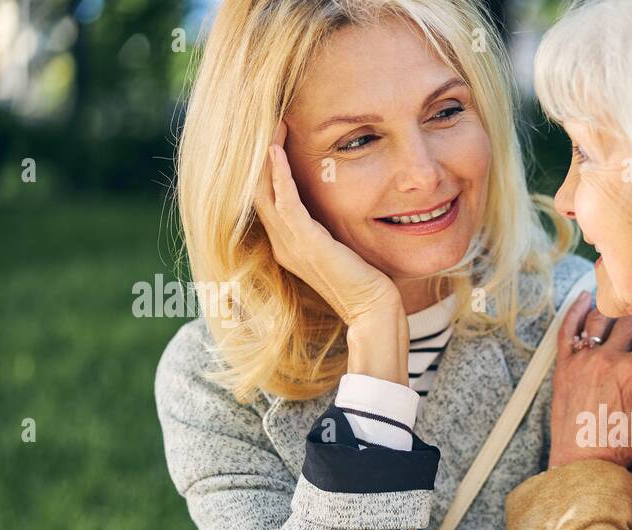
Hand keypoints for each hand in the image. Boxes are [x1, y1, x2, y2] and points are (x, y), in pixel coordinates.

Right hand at [255, 119, 406, 382]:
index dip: (265, 164)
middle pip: (257, 189)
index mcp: (289, 244)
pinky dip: (279, 175)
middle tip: (265, 116)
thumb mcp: (342, 248)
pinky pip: (286, 203)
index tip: (273, 132)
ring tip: (270, 121)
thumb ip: (331, 228)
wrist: (374, 312)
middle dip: (259, 153)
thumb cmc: (366, 282)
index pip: (267, 196)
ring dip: (265, 155)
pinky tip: (276, 150)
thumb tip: (339, 204)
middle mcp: (283, 243)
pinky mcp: (308, 245)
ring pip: (265, 191)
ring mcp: (292, 245)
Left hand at [547, 292, 631, 469]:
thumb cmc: (621, 444)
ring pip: (601, 318)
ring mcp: (583, 359)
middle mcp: (609, 358)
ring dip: (613, 307)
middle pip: (630, 321)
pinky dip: (576, 310)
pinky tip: (585, 297)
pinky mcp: (564, 364)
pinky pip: (568, 328)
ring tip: (621, 299)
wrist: (583, 463)